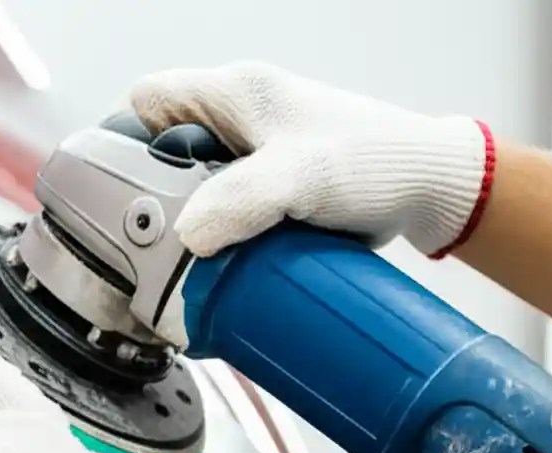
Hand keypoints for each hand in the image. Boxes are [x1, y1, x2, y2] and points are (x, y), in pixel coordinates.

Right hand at [130, 61, 494, 257]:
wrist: (431, 189)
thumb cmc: (377, 162)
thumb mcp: (302, 179)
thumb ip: (240, 201)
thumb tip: (187, 234)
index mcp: (235, 94)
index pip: (146, 100)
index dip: (125, 140)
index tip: (120, 188)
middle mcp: (239, 117)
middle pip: (163, 150)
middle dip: (155, 194)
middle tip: (158, 234)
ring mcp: (256, 152)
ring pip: (192, 184)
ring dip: (190, 220)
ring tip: (195, 253)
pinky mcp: (273, 185)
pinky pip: (225, 207)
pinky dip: (221, 234)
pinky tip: (227, 258)